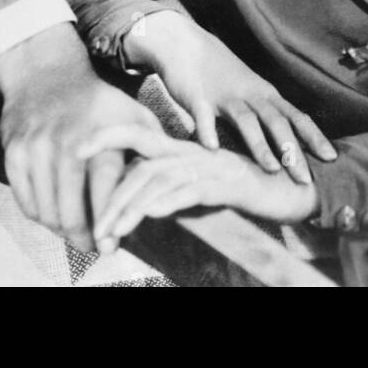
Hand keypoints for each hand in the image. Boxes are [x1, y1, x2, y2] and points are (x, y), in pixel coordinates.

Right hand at [0, 22, 163, 252]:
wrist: (48, 74)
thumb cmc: (99, 101)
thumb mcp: (133, 114)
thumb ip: (154, 146)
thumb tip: (183, 172)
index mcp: (101, 135)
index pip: (104, 191)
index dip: (109, 222)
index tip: (112, 245)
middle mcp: (67, 142)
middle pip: (70, 210)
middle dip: (82, 237)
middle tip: (92, 246)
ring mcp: (37, 148)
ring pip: (46, 211)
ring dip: (60, 230)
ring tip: (74, 233)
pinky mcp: (14, 153)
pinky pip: (25, 201)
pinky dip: (39, 216)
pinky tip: (53, 216)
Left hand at [75, 136, 319, 249]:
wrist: (290, 185)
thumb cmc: (242, 188)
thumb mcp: (201, 186)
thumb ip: (172, 189)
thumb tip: (141, 205)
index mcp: (182, 150)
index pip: (138, 134)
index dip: (108, 135)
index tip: (77, 148)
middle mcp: (191, 153)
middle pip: (141, 167)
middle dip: (112, 198)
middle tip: (92, 230)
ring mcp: (208, 166)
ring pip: (159, 181)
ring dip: (131, 208)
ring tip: (111, 233)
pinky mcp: (226, 184)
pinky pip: (190, 190)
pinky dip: (168, 201)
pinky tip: (150, 214)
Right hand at [124, 11, 335, 182]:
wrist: (186, 43)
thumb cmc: (221, 74)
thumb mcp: (248, 91)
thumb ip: (264, 115)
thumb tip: (287, 145)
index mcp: (265, 94)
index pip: (296, 116)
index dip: (314, 137)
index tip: (331, 159)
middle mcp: (249, 94)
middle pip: (276, 122)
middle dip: (292, 151)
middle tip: (305, 180)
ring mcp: (224, 95)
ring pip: (246, 121)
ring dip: (259, 145)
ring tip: (271, 170)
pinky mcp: (197, 97)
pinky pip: (204, 117)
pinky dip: (208, 132)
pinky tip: (212, 149)